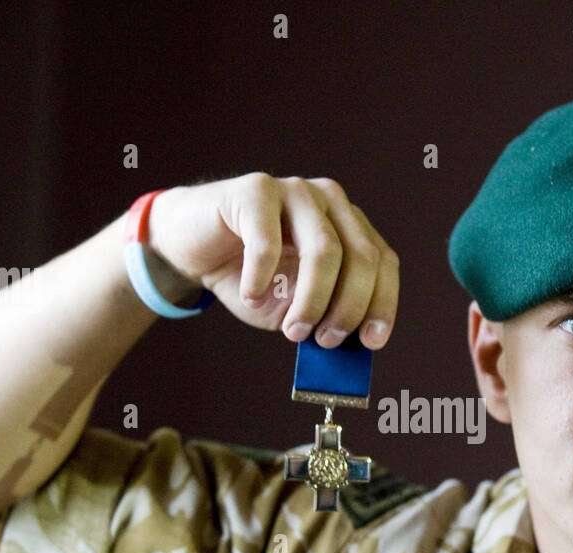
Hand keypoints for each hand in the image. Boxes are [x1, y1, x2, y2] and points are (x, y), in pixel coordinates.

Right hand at [146, 174, 397, 348]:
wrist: (190, 247)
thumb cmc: (248, 277)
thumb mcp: (289, 307)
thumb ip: (320, 318)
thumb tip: (347, 343)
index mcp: (347, 226)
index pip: (382, 261)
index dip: (382, 303)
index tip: (370, 341)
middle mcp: (329, 202)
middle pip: (361, 257)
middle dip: (348, 308)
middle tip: (325, 340)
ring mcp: (294, 190)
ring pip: (324, 250)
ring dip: (312, 301)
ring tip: (292, 330)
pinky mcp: (255, 189)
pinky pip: (269, 242)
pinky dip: (261, 279)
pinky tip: (250, 295)